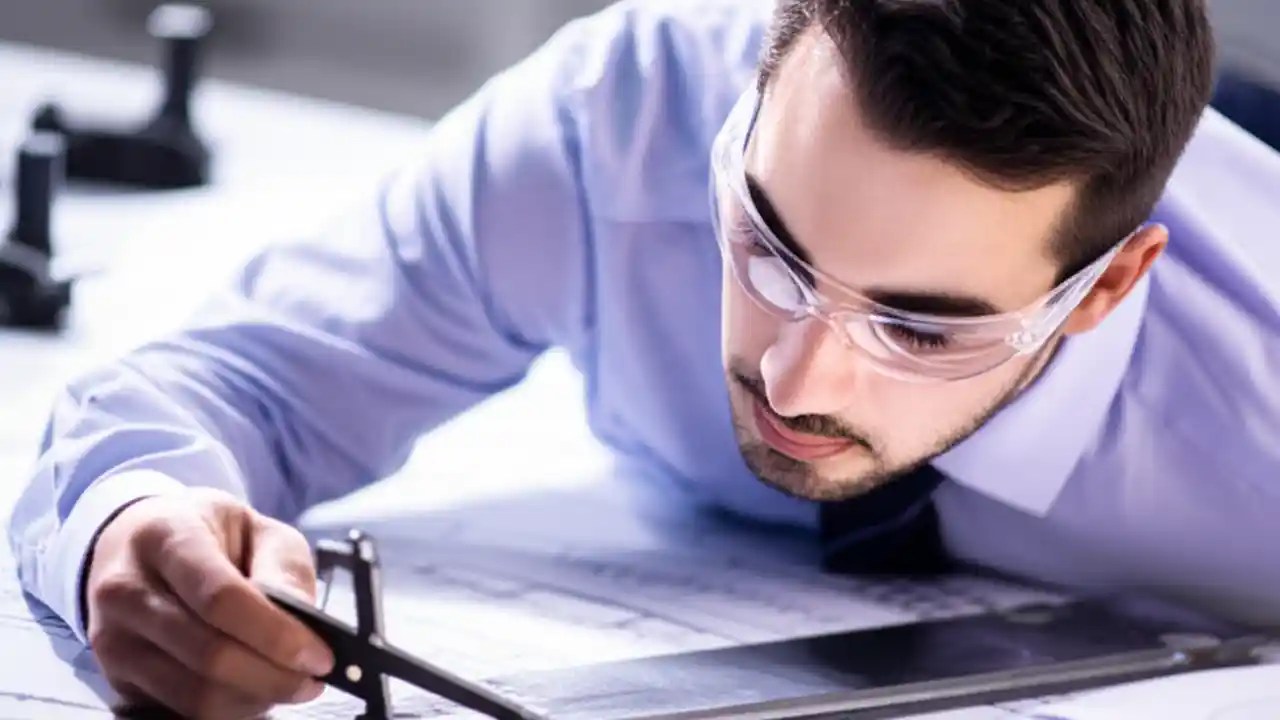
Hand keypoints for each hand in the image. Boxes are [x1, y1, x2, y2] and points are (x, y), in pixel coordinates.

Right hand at [84, 487, 335, 718]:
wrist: (136, 542)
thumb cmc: (211, 535)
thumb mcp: (257, 529)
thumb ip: (284, 570)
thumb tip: (305, 626)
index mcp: (166, 537)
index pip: (221, 598)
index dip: (276, 635)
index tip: (319, 656)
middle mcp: (126, 589)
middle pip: (208, 654)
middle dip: (273, 676)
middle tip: (314, 680)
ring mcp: (112, 637)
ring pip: (194, 692)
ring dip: (254, 699)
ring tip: (290, 685)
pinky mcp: (114, 674)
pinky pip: (180, 707)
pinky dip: (229, 708)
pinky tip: (255, 691)